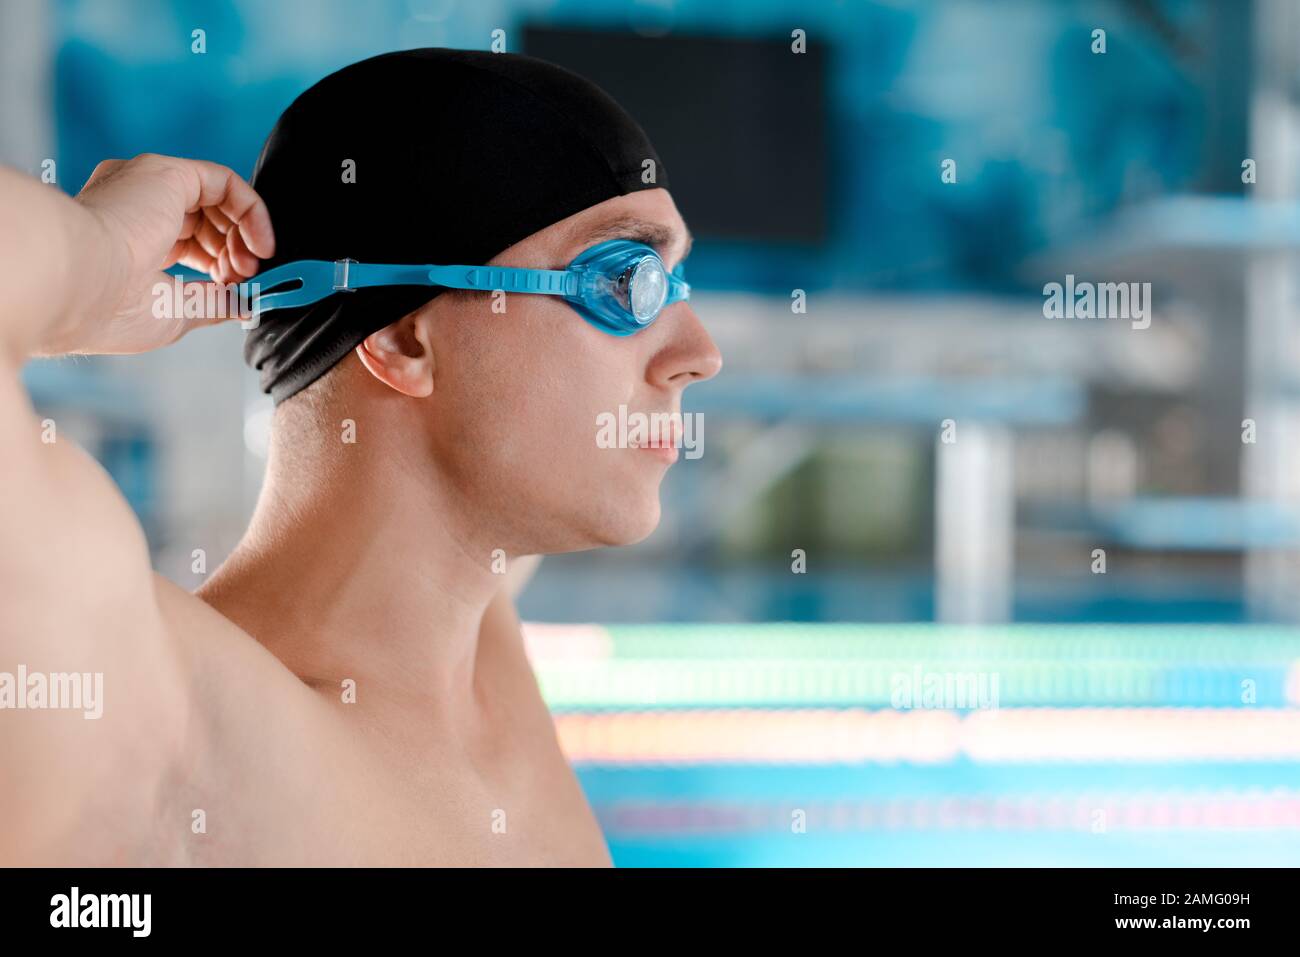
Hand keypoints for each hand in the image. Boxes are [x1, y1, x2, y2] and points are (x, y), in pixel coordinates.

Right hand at [68, 153, 274, 353]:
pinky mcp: (166, 173)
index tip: (236, 288)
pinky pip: (224, 182)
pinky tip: (259, 243)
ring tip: (247, 268)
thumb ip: (212, 303)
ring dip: (243, 236)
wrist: (79, 284)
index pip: (186, 242)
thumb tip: (244, 304)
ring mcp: (148, 185)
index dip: (219, 264)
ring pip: (216, 199)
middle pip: (204, 220)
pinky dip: (252, 211)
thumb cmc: (109, 308)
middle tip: (244, 278)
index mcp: (126, 238)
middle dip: (233, 252)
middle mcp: (134, 205)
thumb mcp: (175, 312)